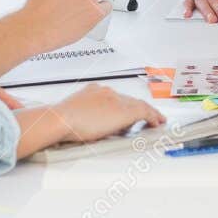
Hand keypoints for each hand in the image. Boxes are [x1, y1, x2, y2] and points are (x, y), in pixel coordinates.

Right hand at [46, 84, 164, 142]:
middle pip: (129, 100)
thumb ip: (83, 116)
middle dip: (139, 108)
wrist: (61, 119)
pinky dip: (152, 117)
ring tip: (157, 120)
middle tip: (148, 116)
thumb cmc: (61, 121)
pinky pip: (144, 112)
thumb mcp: (73, 114)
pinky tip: (156, 123)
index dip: (125, 105)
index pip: (116, 98)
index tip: (127, 112)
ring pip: (139, 104)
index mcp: (94, 91)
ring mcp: (116, 100)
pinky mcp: (124, 111)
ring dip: (149, 112)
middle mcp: (107, 92)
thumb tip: (85, 126)